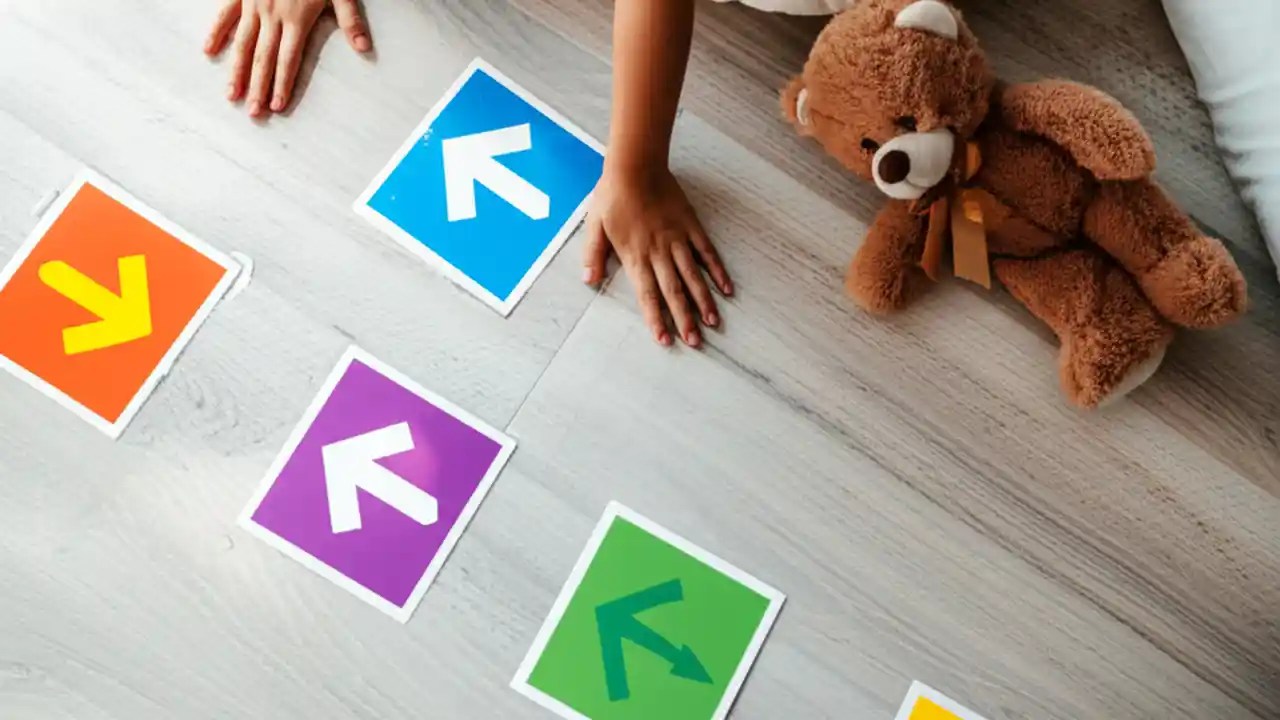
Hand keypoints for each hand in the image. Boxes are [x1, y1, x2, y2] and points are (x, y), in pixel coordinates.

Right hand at [205, 0, 370, 116]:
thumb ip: (350, 20)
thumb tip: (365, 49)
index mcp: (297, 18)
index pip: (288, 59)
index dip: (282, 84)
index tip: (276, 106)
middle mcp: (272, 14)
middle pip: (263, 58)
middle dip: (258, 87)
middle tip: (253, 114)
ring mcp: (253, 4)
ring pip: (242, 43)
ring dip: (236, 70)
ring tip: (232, 95)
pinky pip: (225, 14)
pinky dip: (216, 32)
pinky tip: (209, 52)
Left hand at [584, 166, 731, 346]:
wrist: (635, 165)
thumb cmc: (612, 195)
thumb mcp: (594, 226)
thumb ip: (593, 255)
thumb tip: (589, 280)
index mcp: (635, 255)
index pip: (648, 294)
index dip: (657, 318)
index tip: (665, 339)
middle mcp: (659, 252)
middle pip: (674, 291)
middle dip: (685, 319)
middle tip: (696, 342)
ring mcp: (678, 240)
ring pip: (693, 276)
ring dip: (704, 301)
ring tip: (713, 323)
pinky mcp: (691, 226)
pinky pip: (707, 253)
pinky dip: (717, 271)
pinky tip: (726, 289)